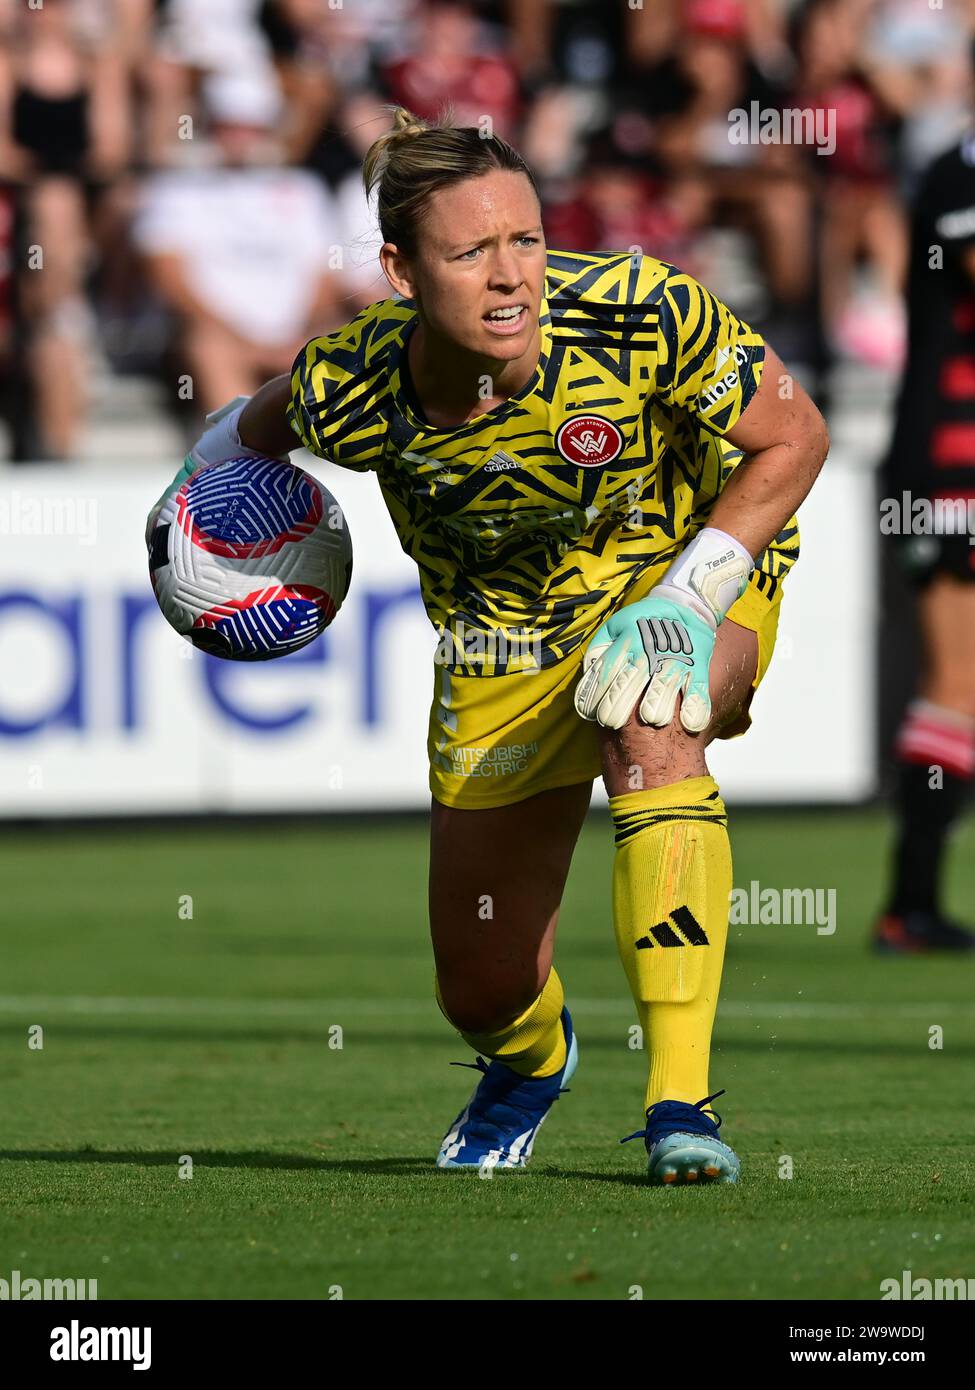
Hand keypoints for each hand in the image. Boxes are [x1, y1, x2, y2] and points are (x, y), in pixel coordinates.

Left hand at [573, 592, 716, 731]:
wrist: (684, 605)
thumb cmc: (640, 624)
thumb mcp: (614, 628)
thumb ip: (598, 651)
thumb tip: (587, 680)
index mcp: (626, 641)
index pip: (606, 670)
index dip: (595, 694)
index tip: (591, 715)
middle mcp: (649, 650)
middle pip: (632, 679)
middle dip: (620, 702)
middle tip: (611, 722)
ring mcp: (675, 658)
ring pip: (665, 684)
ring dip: (658, 702)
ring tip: (652, 719)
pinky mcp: (698, 665)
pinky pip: (698, 687)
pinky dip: (696, 706)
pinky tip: (689, 723)